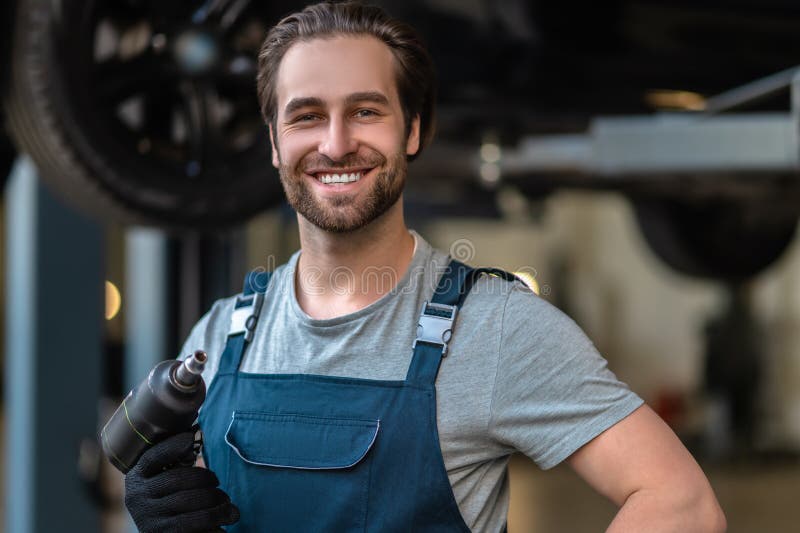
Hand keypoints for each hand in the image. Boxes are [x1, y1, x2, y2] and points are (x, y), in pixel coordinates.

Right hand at [124, 431, 239, 532]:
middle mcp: (137, 497)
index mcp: (136, 478)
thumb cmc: (170, 502)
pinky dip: (216, 516)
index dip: (171, 446)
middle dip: (205, 477)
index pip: (153, 458)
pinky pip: (195, 521)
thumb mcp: (164, 482)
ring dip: (215, 498)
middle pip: (177, 478)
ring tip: (226, 500)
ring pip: (189, 500)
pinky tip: (229, 515)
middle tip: (218, 481)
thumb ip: (175, 464)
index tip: (190, 438)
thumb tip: (197, 433)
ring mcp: (148, 518)